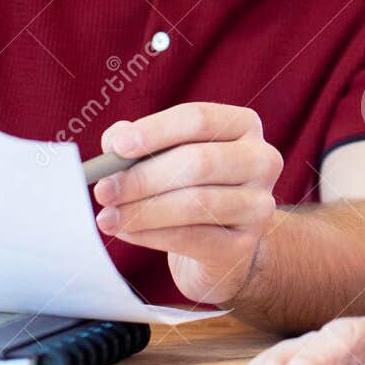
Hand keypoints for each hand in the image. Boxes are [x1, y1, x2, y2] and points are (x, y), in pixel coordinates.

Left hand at [94, 103, 281, 305]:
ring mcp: (259, 205)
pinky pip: (193, 238)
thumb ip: (138, 144)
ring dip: (143, 210)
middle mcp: (261, 160)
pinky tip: (127, 232)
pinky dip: (152, 235)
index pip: (199, 119)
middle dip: (144, 177)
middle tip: (103, 190)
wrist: (220, 246)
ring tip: (108, 217)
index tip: (117, 147)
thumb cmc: (188, 188)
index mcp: (243, 126)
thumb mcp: (165, 156)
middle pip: (199, 162)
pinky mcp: (244, 246)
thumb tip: (114, 143)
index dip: (156, 131)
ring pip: (197, 203)